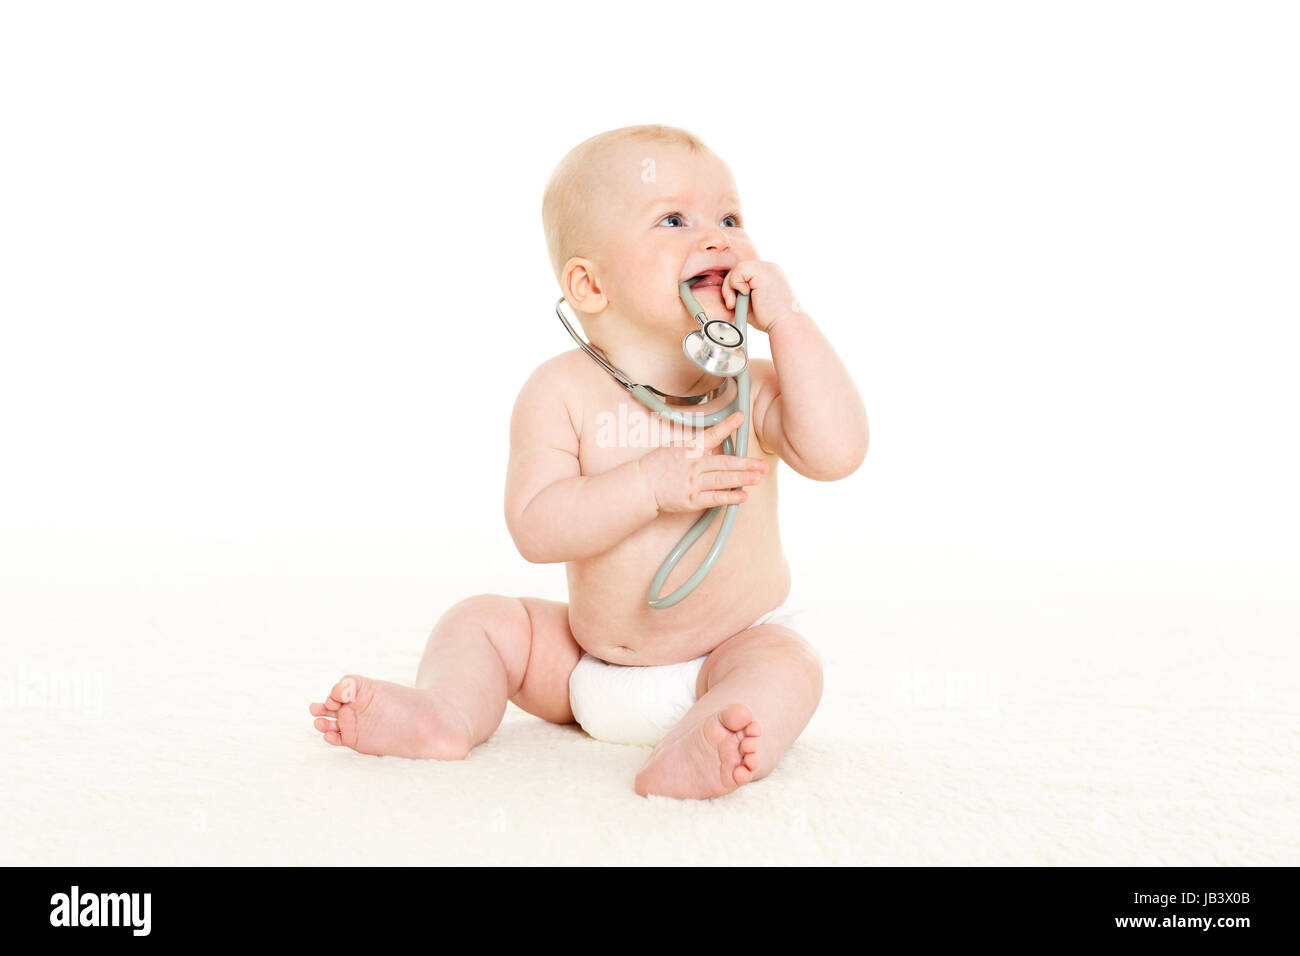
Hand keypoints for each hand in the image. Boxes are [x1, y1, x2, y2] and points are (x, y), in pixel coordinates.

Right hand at [636, 411, 767, 512]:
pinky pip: (714, 498)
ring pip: (722, 479)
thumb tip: (713, 438)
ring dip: (742, 478)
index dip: (727, 426)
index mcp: (690, 449)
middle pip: (724, 462)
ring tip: (757, 477)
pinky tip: (742, 496)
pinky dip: (729, 497)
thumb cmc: (657, 466)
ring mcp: (693, 483)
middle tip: (761, 464)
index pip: (711, 435)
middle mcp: (694, 465)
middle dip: (745, 463)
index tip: (740, 417)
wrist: (641, 485)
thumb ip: (695, 445)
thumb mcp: (675, 447)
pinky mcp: (691, 500)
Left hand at [721, 260, 799, 332]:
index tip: (736, 304)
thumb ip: (741, 295)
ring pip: (737, 269)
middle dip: (730, 288)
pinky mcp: (762, 270)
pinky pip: (738, 270)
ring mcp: (766, 267)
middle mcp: (769, 268)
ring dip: (730, 288)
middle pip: (739, 270)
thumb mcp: (752, 304)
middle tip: (732, 305)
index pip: (744, 274)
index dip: (736, 288)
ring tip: (736, 303)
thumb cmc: (771, 319)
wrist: (786, 324)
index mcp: (768, 275)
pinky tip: (745, 295)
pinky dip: (735, 284)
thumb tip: (727, 294)